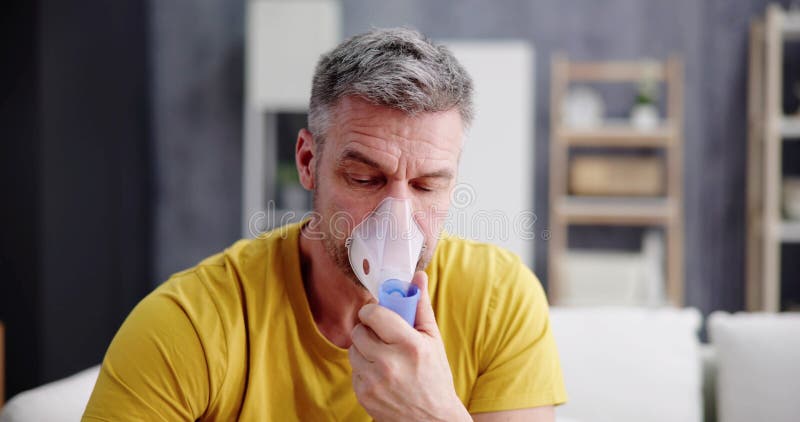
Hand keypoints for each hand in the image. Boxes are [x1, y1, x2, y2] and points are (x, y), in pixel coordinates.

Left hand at [349, 271, 469, 421]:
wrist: (432, 420)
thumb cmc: (435, 376)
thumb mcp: (433, 340)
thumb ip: (420, 306)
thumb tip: (417, 276)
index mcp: (410, 345)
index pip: (374, 314)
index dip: (371, 311)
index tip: (376, 313)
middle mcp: (390, 363)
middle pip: (359, 331)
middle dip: (367, 330)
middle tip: (380, 335)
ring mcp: (375, 381)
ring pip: (353, 350)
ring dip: (364, 350)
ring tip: (382, 356)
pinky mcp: (364, 395)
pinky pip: (353, 371)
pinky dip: (364, 370)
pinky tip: (381, 375)